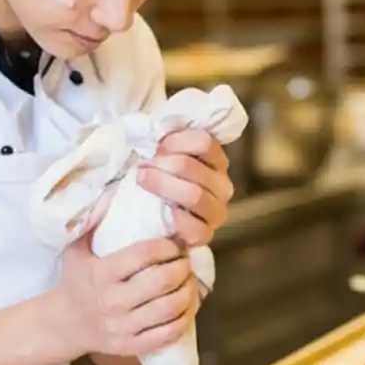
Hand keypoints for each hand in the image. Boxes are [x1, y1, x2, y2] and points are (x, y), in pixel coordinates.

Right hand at [51, 234, 199, 358]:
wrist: (63, 325)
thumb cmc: (76, 280)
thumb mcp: (76, 248)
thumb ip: (93, 220)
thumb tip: (114, 190)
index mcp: (100, 274)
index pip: (143, 255)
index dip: (166, 246)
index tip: (174, 243)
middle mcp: (111, 302)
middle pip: (162, 281)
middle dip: (182, 267)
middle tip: (185, 260)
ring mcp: (122, 327)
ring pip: (170, 308)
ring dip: (188, 291)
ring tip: (188, 280)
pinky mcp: (131, 346)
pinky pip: (168, 334)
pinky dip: (184, 318)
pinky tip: (185, 305)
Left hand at [138, 129, 234, 246]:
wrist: (149, 217)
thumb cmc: (158, 179)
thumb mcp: (163, 154)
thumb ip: (166, 138)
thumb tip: (160, 128)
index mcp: (216, 161)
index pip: (204, 142)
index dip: (175, 141)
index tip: (155, 146)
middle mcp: (222, 186)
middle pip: (192, 166)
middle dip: (161, 164)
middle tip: (141, 167)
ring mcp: (216, 212)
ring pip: (195, 195)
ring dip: (163, 185)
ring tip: (142, 180)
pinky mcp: (205, 236)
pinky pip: (195, 228)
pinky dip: (178, 219)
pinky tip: (164, 212)